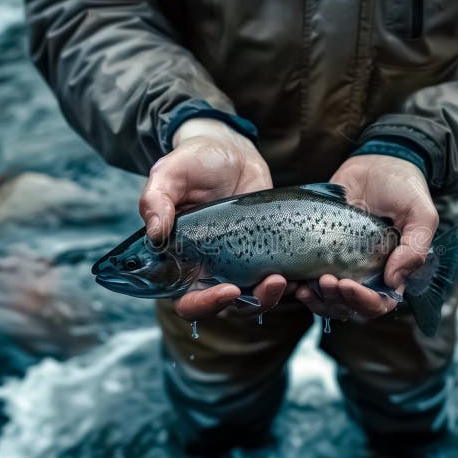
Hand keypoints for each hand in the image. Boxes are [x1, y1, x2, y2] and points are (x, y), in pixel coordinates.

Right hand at [139, 118, 286, 319]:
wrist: (229, 152)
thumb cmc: (193, 163)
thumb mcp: (170, 174)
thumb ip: (155, 200)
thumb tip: (155, 234)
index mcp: (180, 261)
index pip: (187, 300)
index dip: (205, 304)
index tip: (228, 290)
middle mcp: (210, 268)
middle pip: (227, 305)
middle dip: (250, 302)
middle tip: (272, 281)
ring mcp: (240, 262)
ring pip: (254, 297)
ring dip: (272, 295)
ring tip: (286, 277)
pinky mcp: (266, 252)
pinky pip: (278, 277)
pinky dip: (291, 281)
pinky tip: (302, 272)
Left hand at [296, 154, 438, 319]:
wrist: (376, 162)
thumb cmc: (404, 188)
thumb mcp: (421, 213)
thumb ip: (416, 247)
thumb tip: (394, 280)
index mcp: (393, 271)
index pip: (380, 302)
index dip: (363, 302)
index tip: (346, 285)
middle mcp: (366, 273)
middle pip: (349, 305)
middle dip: (335, 300)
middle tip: (323, 282)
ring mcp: (342, 263)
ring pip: (327, 297)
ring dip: (316, 299)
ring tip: (303, 287)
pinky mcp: (321, 250)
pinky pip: (309, 276)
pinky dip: (299, 283)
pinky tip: (290, 278)